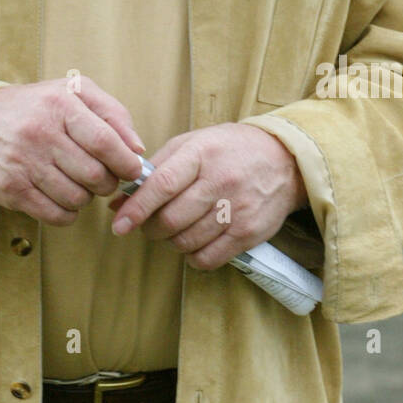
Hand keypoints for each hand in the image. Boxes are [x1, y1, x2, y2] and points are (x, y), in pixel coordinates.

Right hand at [0, 75, 145, 224]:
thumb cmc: (34, 108)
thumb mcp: (72, 93)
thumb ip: (112, 113)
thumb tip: (137, 149)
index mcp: (59, 105)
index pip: (104, 141)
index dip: (125, 162)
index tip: (132, 169)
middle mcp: (40, 133)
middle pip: (95, 175)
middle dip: (107, 182)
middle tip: (102, 176)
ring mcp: (24, 163)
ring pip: (78, 198)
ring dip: (86, 196)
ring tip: (77, 181)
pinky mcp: (12, 190)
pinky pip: (57, 215)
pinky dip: (68, 212)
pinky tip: (62, 196)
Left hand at [108, 123, 306, 270]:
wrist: (283, 159)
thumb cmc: (227, 150)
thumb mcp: (191, 144)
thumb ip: (155, 170)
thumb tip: (119, 202)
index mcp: (201, 153)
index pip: (162, 184)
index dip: (137, 208)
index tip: (119, 224)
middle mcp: (220, 181)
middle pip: (172, 219)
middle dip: (151, 227)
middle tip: (149, 224)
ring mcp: (237, 209)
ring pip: (187, 241)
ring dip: (171, 241)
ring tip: (174, 229)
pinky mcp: (249, 233)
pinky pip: (208, 258)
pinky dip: (192, 256)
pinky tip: (194, 242)